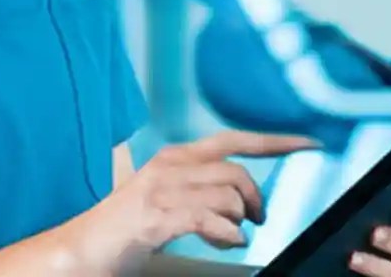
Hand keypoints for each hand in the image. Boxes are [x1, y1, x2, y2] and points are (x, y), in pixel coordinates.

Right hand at [87, 131, 319, 269]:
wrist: (80, 251)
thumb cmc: (125, 230)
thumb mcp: (168, 199)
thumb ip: (202, 191)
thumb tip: (244, 202)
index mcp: (175, 157)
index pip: (235, 139)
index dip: (277, 140)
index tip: (310, 142)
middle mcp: (170, 165)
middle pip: (237, 172)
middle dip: (255, 200)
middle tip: (256, 221)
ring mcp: (161, 190)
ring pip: (227, 196)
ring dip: (238, 222)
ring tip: (229, 238)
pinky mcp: (155, 217)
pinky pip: (209, 219)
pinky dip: (226, 235)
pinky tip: (224, 242)